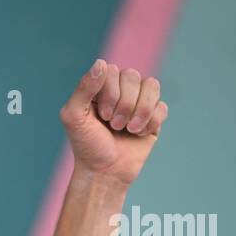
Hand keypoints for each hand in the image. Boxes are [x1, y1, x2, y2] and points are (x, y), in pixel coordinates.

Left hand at [59, 59, 168, 187]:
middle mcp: (120, 90)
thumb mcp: (74, 117)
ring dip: (139, 112)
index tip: (101, 116)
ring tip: (127, 129)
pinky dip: (150, 123)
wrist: (105, 172)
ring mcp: (138, 102)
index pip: (112, 70)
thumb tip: (101, 62)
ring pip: (152, 86)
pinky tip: (138, 134)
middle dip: (123, 105)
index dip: (110, 93)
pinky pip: (162, 107)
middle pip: (133, 76)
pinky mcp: (153, 116)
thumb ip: (83, 89)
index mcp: (100, 87)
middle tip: (113, 125)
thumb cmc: (86, 145)